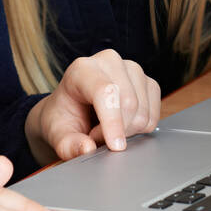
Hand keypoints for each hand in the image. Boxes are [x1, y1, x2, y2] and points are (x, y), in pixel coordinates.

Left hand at [25, 50, 160, 163]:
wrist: (72, 109)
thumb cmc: (64, 118)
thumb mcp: (56, 135)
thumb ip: (68, 145)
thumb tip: (87, 148)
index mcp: (82, 69)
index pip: (105, 91)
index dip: (113, 121)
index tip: (115, 147)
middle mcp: (109, 62)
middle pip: (129, 103)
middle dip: (117, 131)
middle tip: (96, 136)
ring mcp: (132, 69)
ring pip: (143, 112)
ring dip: (128, 131)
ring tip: (107, 129)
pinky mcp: (147, 82)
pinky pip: (154, 115)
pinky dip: (140, 129)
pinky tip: (123, 124)